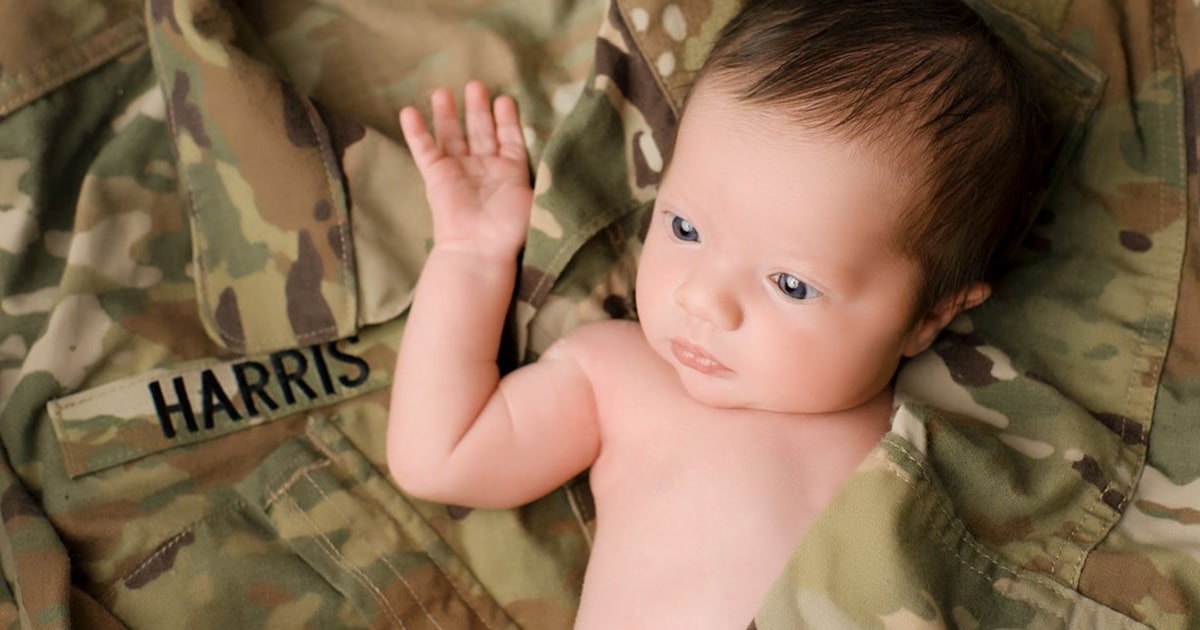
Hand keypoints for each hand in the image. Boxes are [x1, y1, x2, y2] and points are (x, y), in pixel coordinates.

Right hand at [400, 81, 532, 259]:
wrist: (482, 248)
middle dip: (477, 108)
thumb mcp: (538, 196)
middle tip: (476, 85)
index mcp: (509, 172)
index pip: (508, 138)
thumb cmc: (512, 227)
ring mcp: (458, 171)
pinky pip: (424, 150)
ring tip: (443, 91)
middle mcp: (483, 169)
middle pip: (479, 131)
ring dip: (447, 114)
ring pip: (451, 135)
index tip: (506, 99)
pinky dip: (416, 132)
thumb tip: (564, 158)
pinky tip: (408, 111)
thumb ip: (546, 174)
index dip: (507, 119)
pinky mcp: (436, 177)